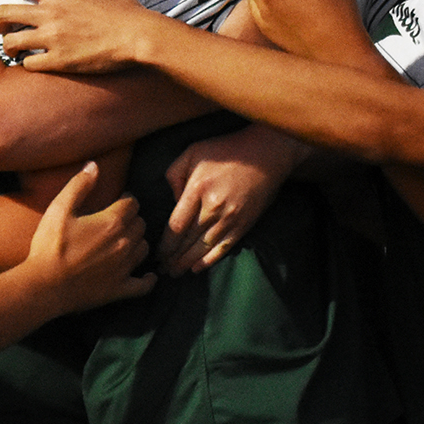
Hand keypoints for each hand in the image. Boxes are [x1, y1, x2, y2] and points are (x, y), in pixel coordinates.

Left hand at [0, 0, 156, 73]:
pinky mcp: (59, 61)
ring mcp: (52, 39)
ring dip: (8, 46)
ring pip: (12, 42)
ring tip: (13, 49)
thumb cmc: (125, 9)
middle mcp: (50, 15)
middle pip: (5, 14)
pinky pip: (29, 64)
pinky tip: (31, 63)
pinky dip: (27, 64)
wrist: (138, 37)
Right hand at [24, 161, 154, 310]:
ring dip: (138, 242)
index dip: (126, 200)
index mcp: (111, 222)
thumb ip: (79, 185)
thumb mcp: (59, 209)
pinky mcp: (120, 289)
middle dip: (132, 219)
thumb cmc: (49, 246)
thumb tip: (94, 166)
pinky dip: (148, 279)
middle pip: (140, 224)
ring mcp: (124, 268)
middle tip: (120, 220)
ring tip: (126, 240)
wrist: (44, 286)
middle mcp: (124, 243)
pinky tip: (148, 276)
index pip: (132, 204)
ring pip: (143, 249)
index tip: (120, 200)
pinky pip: (144, 285)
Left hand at [160, 126, 304, 273]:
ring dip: (187, 263)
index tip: (157, 252)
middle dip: (172, 257)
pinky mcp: (244, 224)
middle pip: (188, 241)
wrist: (266, 153)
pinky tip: (197, 269)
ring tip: (174, 272)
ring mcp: (230, 218)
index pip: (176, 226)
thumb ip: (174, 173)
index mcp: (197, 189)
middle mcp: (213, 207)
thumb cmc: (226, 150)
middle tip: (161, 269)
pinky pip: (223, 247)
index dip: (165, 243)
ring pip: (203, 248)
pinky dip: (209, 260)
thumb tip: (172, 200)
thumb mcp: (193, 151)